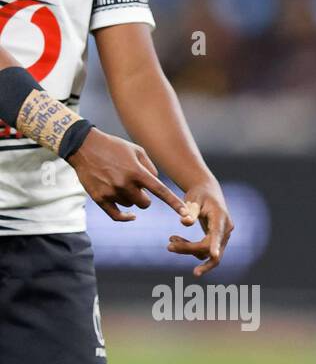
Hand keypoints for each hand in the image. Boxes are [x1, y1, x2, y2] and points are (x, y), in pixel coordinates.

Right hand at [68, 128, 186, 223]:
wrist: (83, 146)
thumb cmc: (114, 147)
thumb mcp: (136, 150)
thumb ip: (151, 168)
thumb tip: (157, 184)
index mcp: (136, 172)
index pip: (160, 191)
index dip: (174, 203)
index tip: (185, 214)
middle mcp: (124, 183)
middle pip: (145, 204)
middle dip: (144, 198)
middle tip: (136, 187)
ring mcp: (111, 192)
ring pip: (131, 206)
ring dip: (130, 199)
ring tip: (120, 184)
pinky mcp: (99, 198)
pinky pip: (117, 216)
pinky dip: (125, 217)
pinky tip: (131, 216)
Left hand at [168, 176, 232, 276]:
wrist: (208, 192)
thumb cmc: (200, 194)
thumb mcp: (194, 199)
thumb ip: (190, 211)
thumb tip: (185, 222)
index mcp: (220, 217)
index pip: (217, 233)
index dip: (215, 245)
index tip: (214, 255)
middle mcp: (225, 229)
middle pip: (210, 247)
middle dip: (190, 250)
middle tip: (169, 247)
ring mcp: (222, 237)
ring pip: (207, 253)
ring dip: (189, 251)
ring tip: (170, 243)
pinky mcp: (217, 241)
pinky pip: (205, 252)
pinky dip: (191, 250)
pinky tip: (176, 241)